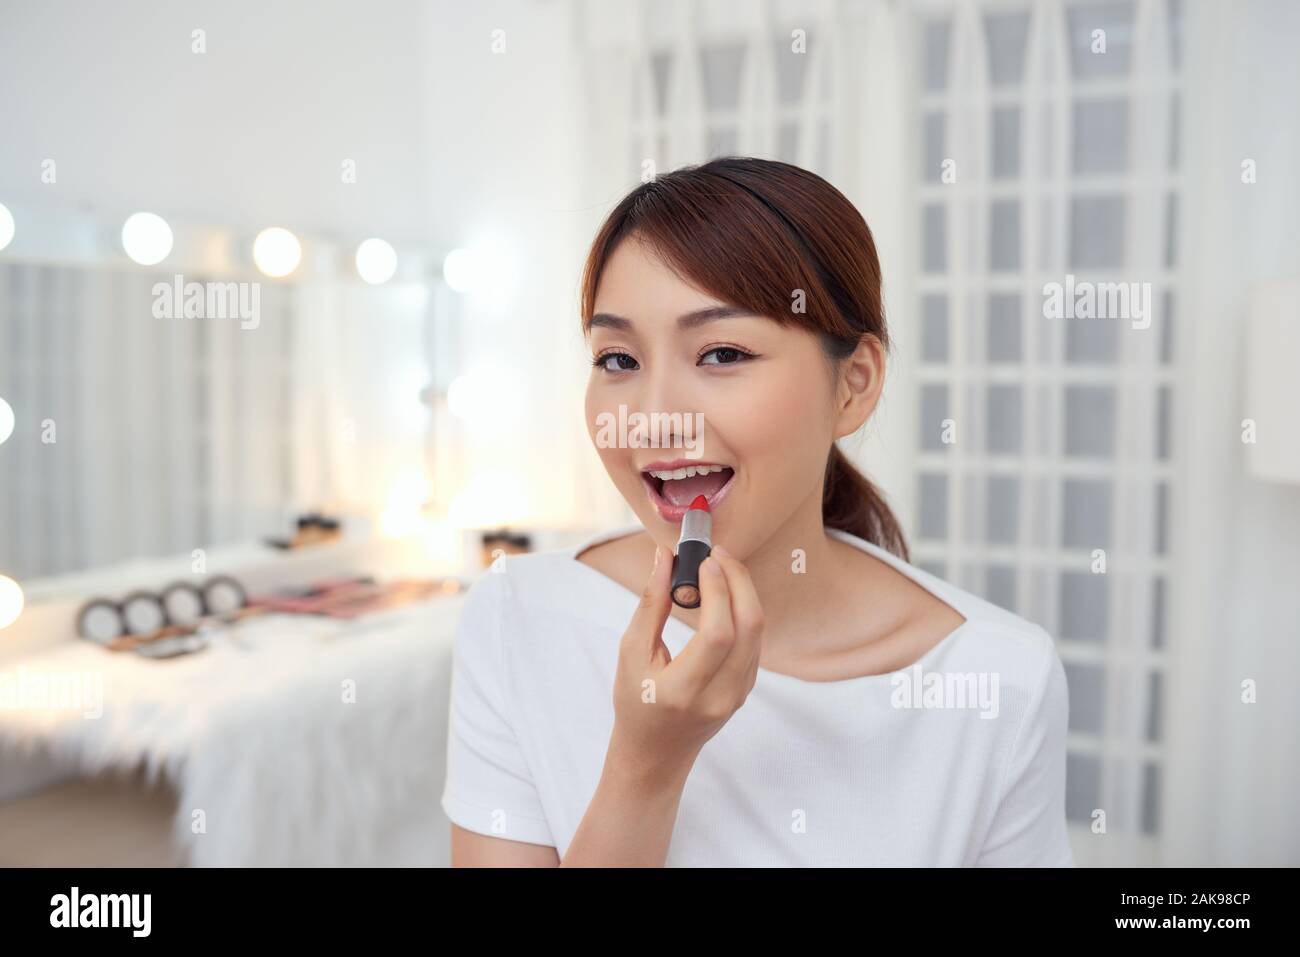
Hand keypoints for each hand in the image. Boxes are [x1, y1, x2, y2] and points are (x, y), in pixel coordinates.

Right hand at [607, 543, 763, 782]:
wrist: (656, 752)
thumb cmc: (635, 701)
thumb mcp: (631, 654)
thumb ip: (651, 605)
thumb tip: (664, 557)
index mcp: (684, 691)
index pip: (717, 634)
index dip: (717, 590)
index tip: (704, 560)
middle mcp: (720, 696)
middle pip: (749, 628)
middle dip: (738, 581)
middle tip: (718, 555)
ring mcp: (739, 695)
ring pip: (757, 632)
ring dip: (743, 592)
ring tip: (719, 568)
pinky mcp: (747, 689)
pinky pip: (754, 642)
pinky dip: (743, 611)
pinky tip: (725, 594)